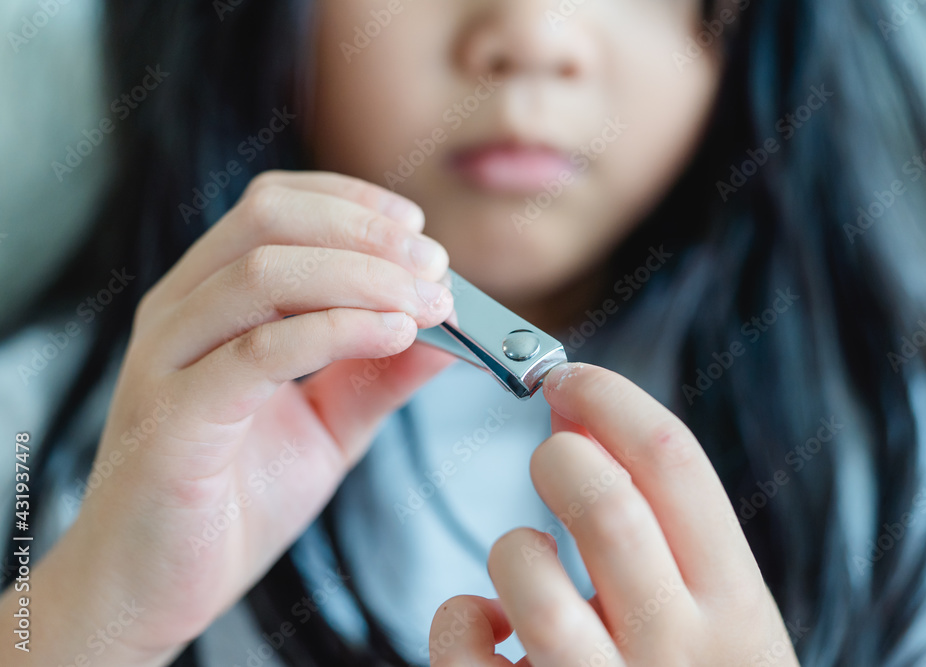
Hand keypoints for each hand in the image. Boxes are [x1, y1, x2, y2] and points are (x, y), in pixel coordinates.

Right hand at [8, 171, 455, 665]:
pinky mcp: (173, 419)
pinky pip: (259, 352)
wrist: (153, 590)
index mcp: (209, 301)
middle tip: (434, 269)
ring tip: (428, 305)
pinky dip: (337, 331)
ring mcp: (168, 362)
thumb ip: (379, 373)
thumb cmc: (232, 501)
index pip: (274, 206)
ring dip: (364, 277)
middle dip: (366, 232)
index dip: (354, 204)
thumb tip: (445, 330)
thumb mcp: (328, 424)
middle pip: (269, 220)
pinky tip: (394, 335)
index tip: (418, 231)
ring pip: (263, 272)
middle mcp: (180, 315)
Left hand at [429, 363, 799, 666]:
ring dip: (513, 547)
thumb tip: (586, 421)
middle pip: (599, 496)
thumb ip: (673, 541)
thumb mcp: (723, 628)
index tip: (569, 379)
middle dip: (559, 455)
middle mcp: (675, 653)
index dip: (612, 399)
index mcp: (737, 612)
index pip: (674, 462)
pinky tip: (488, 632)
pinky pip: (461, 639)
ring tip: (530, 566)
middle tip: (552, 461)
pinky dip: (459, 616)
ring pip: (523, 567)